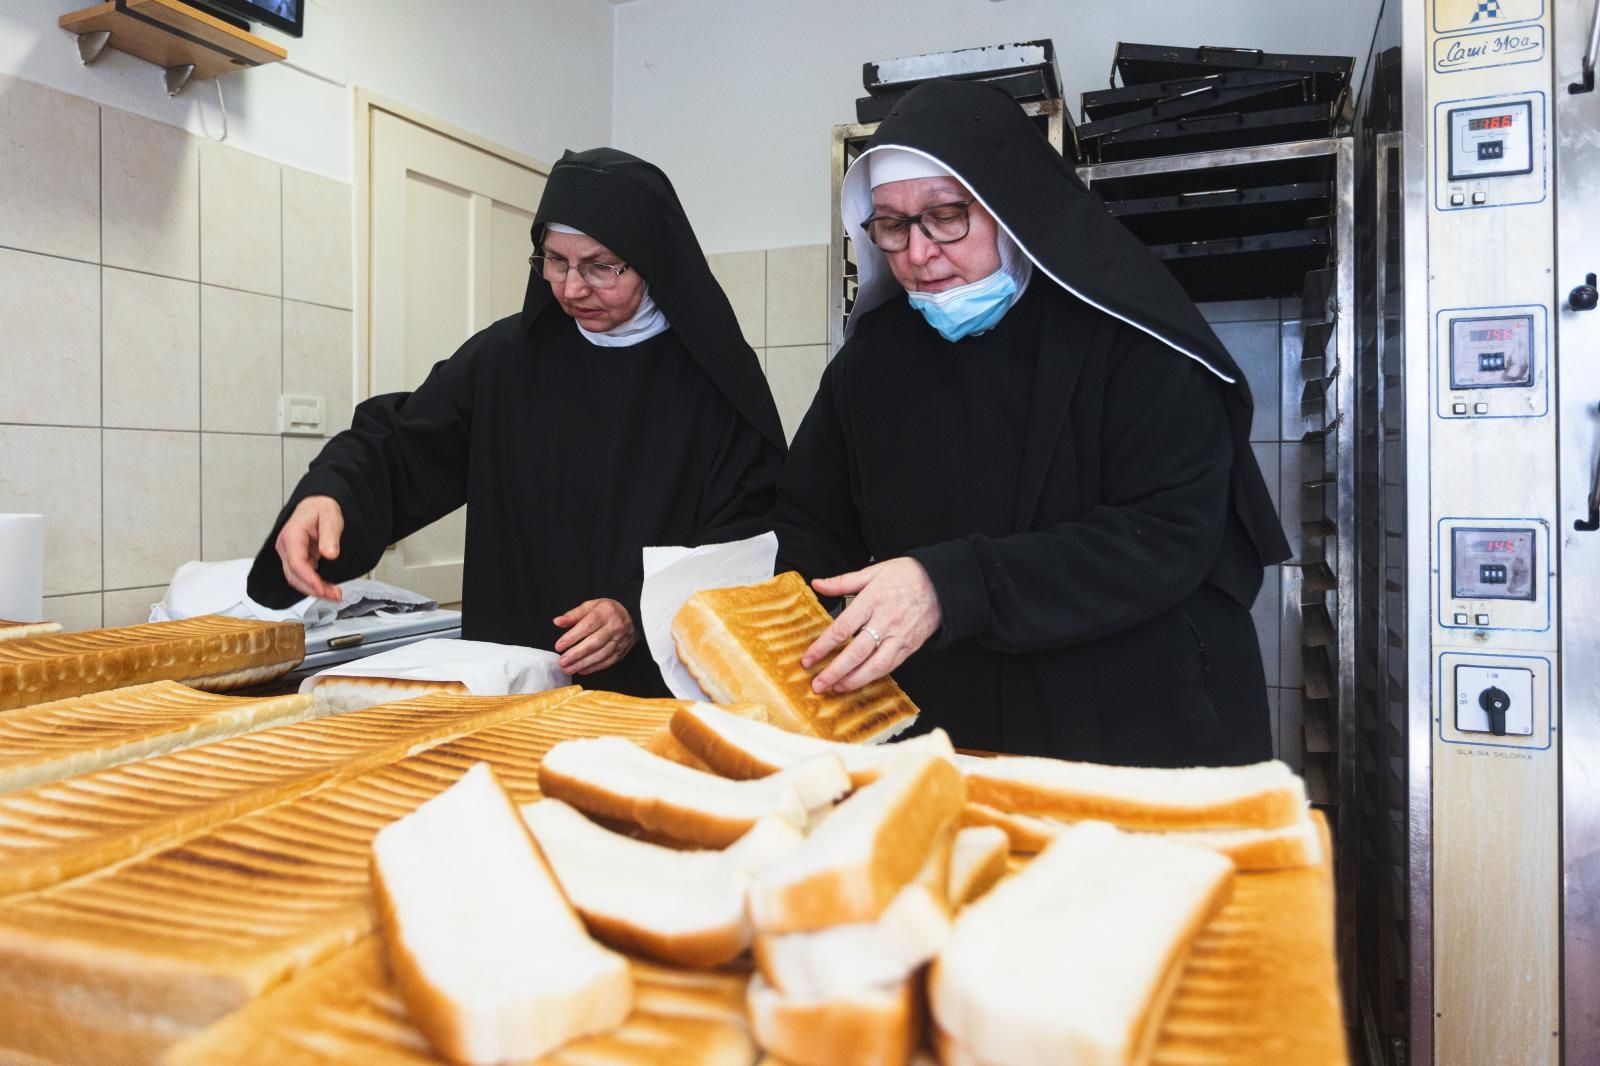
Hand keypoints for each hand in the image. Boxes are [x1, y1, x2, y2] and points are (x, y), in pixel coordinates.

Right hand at [275, 495, 344, 600]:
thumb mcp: (330, 517)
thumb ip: (330, 536)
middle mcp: (286, 547)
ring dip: (313, 590)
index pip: (296, 563)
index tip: (323, 589)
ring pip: (296, 579)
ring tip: (333, 595)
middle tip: (334, 595)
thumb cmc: (321, 508)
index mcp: (292, 535)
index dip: (309, 579)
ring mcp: (290, 554)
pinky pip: (302, 576)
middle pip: (294, 575)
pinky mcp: (297, 559)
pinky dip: (313, 585)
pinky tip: (327, 589)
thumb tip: (330, 554)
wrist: (317, 504)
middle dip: (313, 589)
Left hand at [553, 598, 635, 674]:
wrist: (630, 617)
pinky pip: (608, 662)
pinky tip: (581, 670)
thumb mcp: (590, 606)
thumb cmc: (606, 611)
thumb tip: (558, 621)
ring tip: (568, 668)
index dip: (572, 637)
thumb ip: (573, 615)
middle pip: (595, 642)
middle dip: (576, 654)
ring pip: (601, 655)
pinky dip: (593, 668)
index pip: (587, 626)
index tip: (559, 646)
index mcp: (606, 612)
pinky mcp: (622, 651)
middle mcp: (615, 626)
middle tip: (562, 661)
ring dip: (583, 664)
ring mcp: (621, 640)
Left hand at [802, 557, 940, 694]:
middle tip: (817, 684)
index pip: (842, 628)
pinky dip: (873, 677)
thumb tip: (817, 584)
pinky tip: (859, 682)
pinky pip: (890, 666)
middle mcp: (885, 621)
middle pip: (856, 652)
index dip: (823, 647)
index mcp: (872, 600)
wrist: (941, 584)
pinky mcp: (909, 646)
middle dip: (834, 671)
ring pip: (874, 665)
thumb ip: (843, 581)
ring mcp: (899, 636)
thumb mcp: (873, 571)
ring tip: (836, 688)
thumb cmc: (906, 575)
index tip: (808, 659)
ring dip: (854, 680)